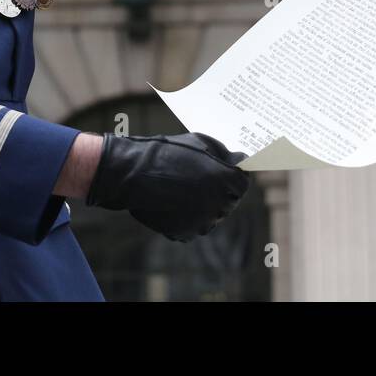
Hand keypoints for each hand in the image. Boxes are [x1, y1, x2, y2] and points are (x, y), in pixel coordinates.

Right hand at [85, 132, 249, 241]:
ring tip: (185, 189)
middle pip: (229, 201)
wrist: (133, 174)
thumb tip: (238, 161)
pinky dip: (188, 217)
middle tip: (202, 180)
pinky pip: (194, 226)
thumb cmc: (166, 152)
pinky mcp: (185, 233)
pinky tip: (175, 201)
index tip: (225, 173)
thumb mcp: (199, 142)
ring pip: (211, 215)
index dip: (234, 177)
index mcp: (225, 180)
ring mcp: (201, 222)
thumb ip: (223, 153)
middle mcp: (218, 204)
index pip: (242, 183)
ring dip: (205, 205)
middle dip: (220, 191)